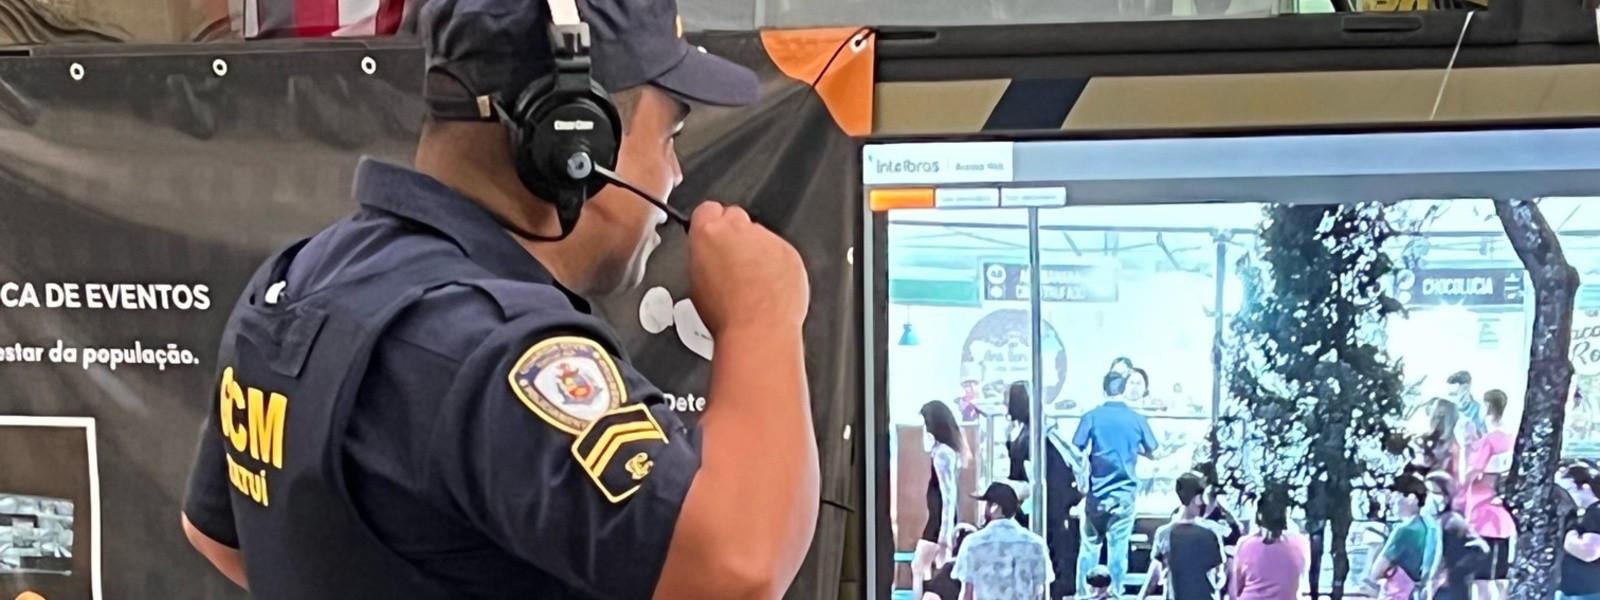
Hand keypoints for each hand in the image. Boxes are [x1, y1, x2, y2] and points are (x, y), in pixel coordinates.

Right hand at [687, 202, 808, 334]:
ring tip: (753, 282)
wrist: (759, 330)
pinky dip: (777, 265)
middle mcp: (740, 230)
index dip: (710, 223)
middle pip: (736, 217)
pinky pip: (781, 252)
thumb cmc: (726, 314)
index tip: (713, 237)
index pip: (707, 210)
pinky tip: (769, 287)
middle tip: (733, 262)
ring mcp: (768, 239)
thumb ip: (704, 256)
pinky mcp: (790, 252)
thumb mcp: (696, 282)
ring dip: (757, 252)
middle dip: (735, 235)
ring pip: (760, 237)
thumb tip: (710, 257)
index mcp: (709, 233)